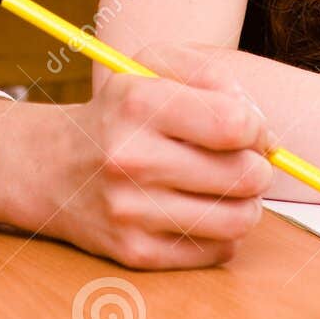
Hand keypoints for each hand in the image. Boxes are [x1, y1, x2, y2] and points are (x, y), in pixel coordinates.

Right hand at [0, 44, 274, 269]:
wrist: (53, 166)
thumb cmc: (121, 111)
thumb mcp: (155, 65)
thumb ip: (217, 79)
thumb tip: (265, 134)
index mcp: (138, 102)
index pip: (233, 123)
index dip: (258, 127)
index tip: (251, 129)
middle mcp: (130, 158)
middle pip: (244, 175)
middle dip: (259, 167)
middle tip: (245, 160)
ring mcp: (131, 211)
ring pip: (238, 220)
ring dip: (248, 203)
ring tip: (229, 186)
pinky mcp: (136, 253)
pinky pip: (217, 251)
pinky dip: (224, 232)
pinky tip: (202, 209)